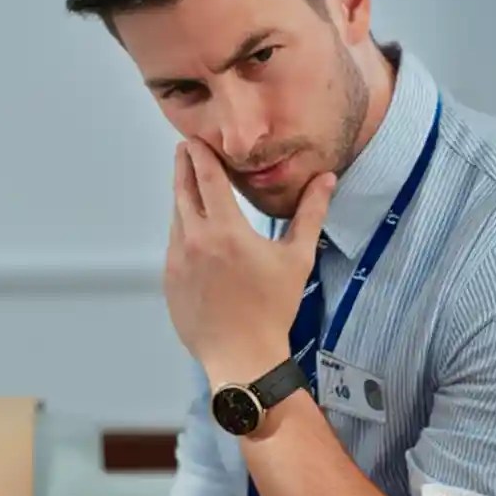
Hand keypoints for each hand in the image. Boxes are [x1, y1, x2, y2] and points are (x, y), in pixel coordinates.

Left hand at [164, 139, 334, 386]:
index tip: (195, 139)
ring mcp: (177, 261)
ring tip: (190, 186)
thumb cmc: (273, 308)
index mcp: (225, 231)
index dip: (201, 155)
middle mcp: (194, 241)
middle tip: (185, 150)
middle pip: (182, 192)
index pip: (207, 179)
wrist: (242, 355)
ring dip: (183, 199)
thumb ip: (310, 213)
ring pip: (176, 219)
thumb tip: (326, 179)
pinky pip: (174, 246)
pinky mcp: (169, 280)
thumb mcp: (297, 258)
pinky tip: (193, 231)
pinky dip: (182, 231)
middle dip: (184, 167)